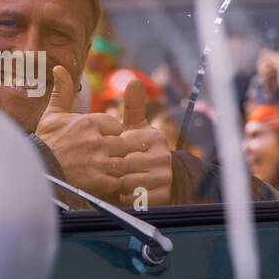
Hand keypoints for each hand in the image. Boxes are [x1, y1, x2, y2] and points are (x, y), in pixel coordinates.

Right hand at [34, 65, 125, 202]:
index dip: (109, 132)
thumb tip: (59, 68)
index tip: (101, 139)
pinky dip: (112, 182)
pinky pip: (116, 181)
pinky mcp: (97, 181)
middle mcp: (96, 140)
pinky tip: (102, 181)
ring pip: (122, 162)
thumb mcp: (52, 115)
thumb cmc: (44, 142)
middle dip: (117, 149)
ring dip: (116, 165)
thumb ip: (61, 92)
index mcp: (88, 122)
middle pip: (122, 143)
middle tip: (106, 155)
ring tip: (106, 168)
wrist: (35, 170)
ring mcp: (98, 162)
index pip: (114, 124)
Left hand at [115, 78, 172, 208]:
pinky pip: (133, 198)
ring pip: (126, 182)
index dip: (113, 151)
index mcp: (154, 136)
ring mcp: (164, 176)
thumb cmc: (142, 151)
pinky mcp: (162, 196)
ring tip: (121, 180)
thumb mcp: (137, 128)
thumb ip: (133, 107)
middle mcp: (162, 155)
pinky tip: (128, 192)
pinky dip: (126, 197)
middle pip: (122, 164)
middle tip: (113, 170)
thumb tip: (134, 80)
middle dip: (114, 169)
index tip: (114, 154)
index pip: (121, 145)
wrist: (165, 181)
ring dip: (118, 184)